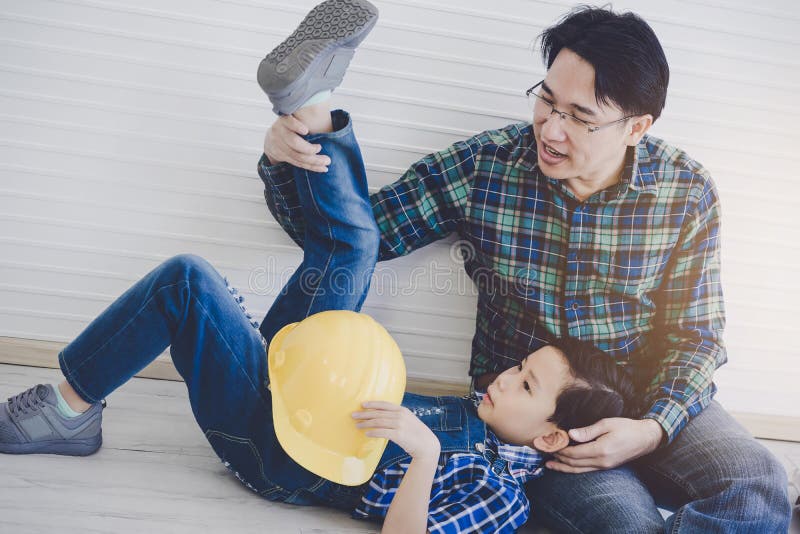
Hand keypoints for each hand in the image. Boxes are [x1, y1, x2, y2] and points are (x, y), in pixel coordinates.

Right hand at [263, 115, 329, 171]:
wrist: (271, 139)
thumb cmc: (289, 127)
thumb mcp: (292, 119)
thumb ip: (302, 120)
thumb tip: (324, 118)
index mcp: (284, 121)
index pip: (289, 122)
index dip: (296, 126)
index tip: (306, 130)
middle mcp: (279, 133)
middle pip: (294, 143)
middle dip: (309, 148)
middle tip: (321, 148)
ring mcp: (279, 146)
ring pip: (297, 156)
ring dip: (314, 161)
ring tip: (326, 162)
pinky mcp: (281, 157)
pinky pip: (298, 163)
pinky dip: (311, 167)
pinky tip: (322, 168)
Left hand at [352, 401, 440, 459]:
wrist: (426, 444)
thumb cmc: (415, 433)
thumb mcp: (408, 420)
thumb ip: (397, 417)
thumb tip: (382, 417)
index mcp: (402, 410)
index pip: (384, 404)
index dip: (372, 404)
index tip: (362, 405)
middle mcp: (401, 415)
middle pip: (379, 413)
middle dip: (365, 414)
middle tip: (353, 415)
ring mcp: (400, 425)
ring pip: (378, 422)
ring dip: (366, 423)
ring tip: (357, 425)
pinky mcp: (399, 435)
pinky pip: (382, 432)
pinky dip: (373, 432)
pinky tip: (367, 434)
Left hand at [546, 417, 664, 473]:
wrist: (646, 438)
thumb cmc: (627, 427)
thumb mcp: (607, 424)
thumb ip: (587, 431)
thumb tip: (570, 434)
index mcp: (600, 450)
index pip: (573, 453)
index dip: (559, 450)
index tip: (549, 445)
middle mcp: (601, 462)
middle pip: (574, 464)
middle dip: (558, 460)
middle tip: (544, 454)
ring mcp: (605, 466)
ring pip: (579, 470)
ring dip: (563, 468)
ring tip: (549, 465)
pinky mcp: (607, 466)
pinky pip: (587, 470)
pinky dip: (574, 469)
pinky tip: (567, 466)